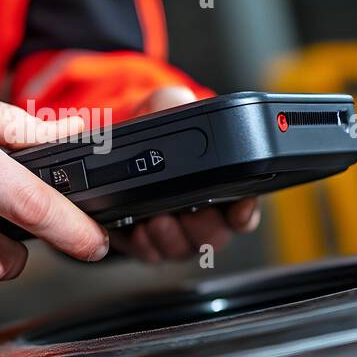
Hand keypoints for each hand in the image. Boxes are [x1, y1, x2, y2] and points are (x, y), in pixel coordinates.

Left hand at [110, 86, 261, 262]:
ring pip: (183, 249)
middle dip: (201, 226)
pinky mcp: (146, 242)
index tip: (238, 209)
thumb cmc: (150, 127)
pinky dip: (145, 245)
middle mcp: (202, 213)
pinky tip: (137, 230)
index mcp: (218, 183)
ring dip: (171, 237)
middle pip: (215, 236)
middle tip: (184, 211)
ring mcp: (175, 232)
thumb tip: (179, 105)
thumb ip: (173, 101)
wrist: (111, 146)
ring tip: (155, 220)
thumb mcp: (161, 104)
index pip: (244, 209)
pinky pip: (151, 255)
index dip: (245, 213)